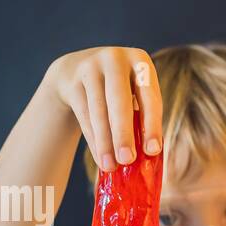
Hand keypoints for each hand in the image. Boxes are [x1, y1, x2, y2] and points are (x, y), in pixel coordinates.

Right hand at [45, 46, 163, 172]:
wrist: (76, 70)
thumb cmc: (118, 90)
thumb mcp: (134, 93)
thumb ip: (143, 117)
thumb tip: (149, 155)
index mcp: (140, 61)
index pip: (150, 97)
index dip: (152, 125)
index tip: (153, 151)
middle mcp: (115, 59)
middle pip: (120, 101)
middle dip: (124, 133)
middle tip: (127, 160)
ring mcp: (90, 67)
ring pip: (99, 110)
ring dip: (105, 141)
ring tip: (111, 166)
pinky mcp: (72, 80)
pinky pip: (84, 114)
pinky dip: (93, 138)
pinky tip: (100, 157)